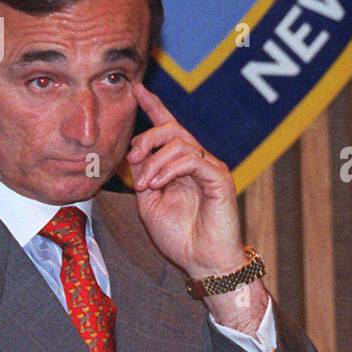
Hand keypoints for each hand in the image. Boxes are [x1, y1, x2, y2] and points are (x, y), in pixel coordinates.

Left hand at [128, 82, 244, 279]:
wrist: (203, 263)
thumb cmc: (180, 237)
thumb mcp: (150, 203)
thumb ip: (144, 176)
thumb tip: (135, 154)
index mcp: (180, 166)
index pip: (168, 128)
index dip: (153, 106)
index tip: (136, 88)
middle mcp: (198, 162)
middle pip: (171, 129)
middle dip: (146, 137)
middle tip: (132, 158)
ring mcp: (210, 168)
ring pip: (180, 142)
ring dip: (155, 160)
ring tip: (146, 184)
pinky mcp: (219, 178)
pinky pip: (192, 158)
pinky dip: (169, 168)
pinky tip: (158, 183)